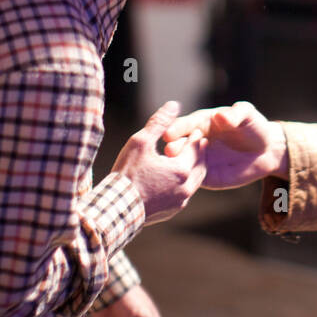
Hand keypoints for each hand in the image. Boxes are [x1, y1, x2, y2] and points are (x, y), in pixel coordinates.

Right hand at [111, 101, 206, 224]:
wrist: (115, 210)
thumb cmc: (127, 174)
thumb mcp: (140, 142)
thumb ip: (159, 123)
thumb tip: (173, 105)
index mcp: (181, 170)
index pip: (196, 149)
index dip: (196, 138)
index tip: (195, 130)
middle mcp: (185, 188)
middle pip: (200, 166)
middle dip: (200, 153)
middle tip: (199, 143)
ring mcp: (179, 202)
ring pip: (195, 182)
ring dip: (194, 168)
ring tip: (188, 159)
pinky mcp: (171, 211)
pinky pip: (185, 194)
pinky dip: (185, 182)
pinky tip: (176, 178)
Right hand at [163, 101, 287, 189]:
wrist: (265, 151)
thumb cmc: (254, 126)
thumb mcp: (247, 114)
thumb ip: (235, 114)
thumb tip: (220, 116)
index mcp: (201, 122)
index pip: (186, 124)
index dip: (177, 128)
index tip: (168, 133)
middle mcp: (195, 140)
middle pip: (180, 143)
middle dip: (174, 147)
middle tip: (169, 151)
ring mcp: (198, 159)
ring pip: (184, 163)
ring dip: (178, 165)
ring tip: (173, 166)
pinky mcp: (205, 176)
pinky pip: (194, 179)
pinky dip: (189, 180)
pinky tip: (185, 182)